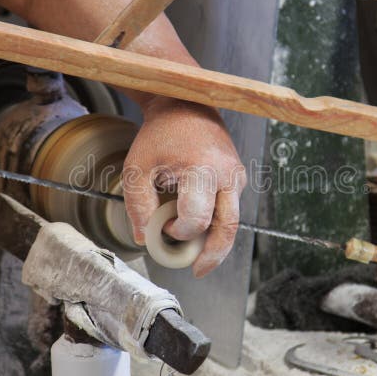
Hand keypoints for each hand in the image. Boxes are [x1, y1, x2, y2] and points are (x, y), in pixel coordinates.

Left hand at [123, 97, 245, 277]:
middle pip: (227, 229)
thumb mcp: (138, 167)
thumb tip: (146, 239)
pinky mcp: (238, 179)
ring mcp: (237, 177)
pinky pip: (230, 210)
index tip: (161, 225)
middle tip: (197, 270)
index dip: (177, 231)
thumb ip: (138, 205)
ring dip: (214, 242)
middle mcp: (228, 175)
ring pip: (232, 223)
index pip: (196, 219)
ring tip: (196, 254)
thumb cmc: (161, 134)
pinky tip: (197, 227)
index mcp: (203, 169)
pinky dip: (215, 224)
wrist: (186, 105)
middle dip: (211, 255)